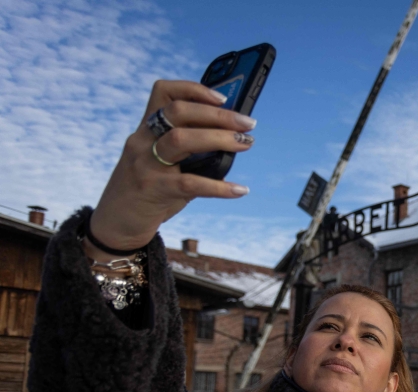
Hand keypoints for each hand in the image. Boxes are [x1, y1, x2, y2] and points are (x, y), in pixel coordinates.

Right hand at [87, 80, 256, 259]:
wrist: (117, 222)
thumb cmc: (149, 189)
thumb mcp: (161, 162)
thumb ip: (188, 151)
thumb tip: (232, 142)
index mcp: (146, 129)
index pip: (164, 92)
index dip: (193, 89)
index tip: (222, 97)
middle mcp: (142, 141)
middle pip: (177, 112)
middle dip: (216, 114)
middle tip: (247, 123)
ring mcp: (145, 164)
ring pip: (180, 140)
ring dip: (219, 138)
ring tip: (246, 144)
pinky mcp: (153, 189)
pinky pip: (190, 184)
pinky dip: (219, 187)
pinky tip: (240, 190)